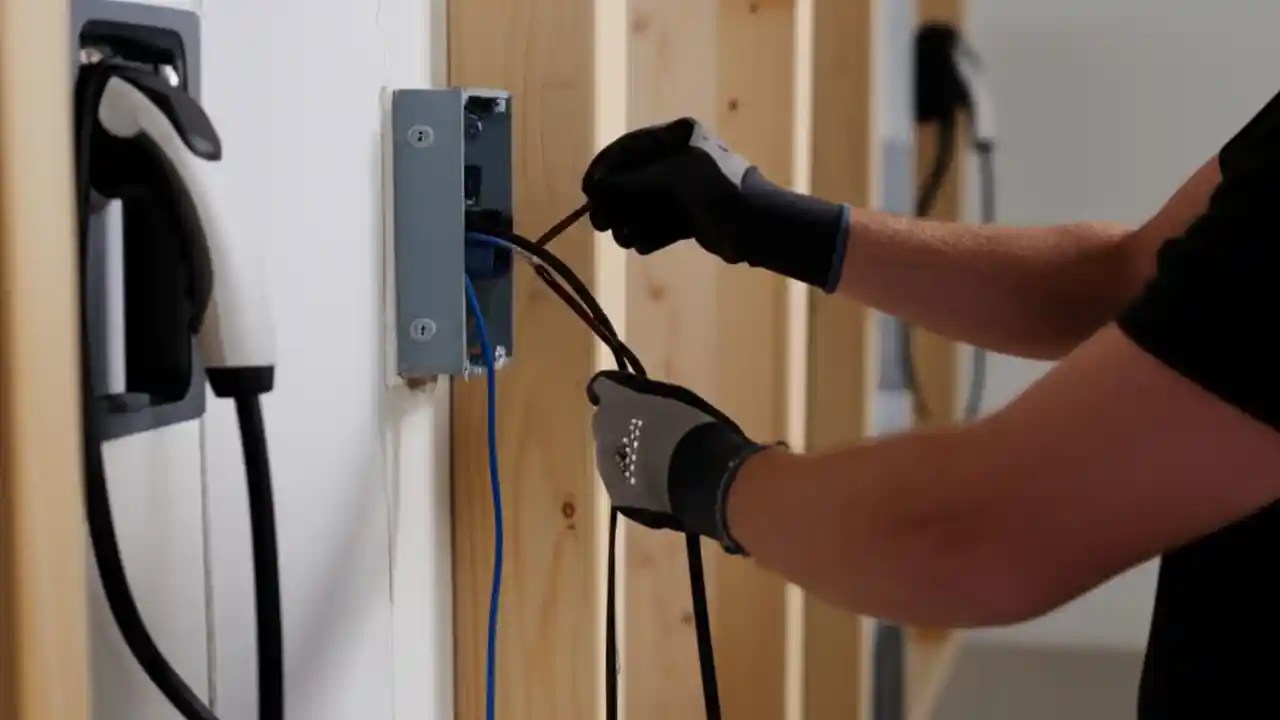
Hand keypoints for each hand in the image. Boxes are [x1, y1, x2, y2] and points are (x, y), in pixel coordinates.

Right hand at [582, 117, 851, 292]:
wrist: (757, 224)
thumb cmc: (720, 188)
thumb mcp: (675, 175)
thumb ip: (635, 179)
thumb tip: (600, 187)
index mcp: (678, 138)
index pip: (630, 148)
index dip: (606, 167)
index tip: (588, 188)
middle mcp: (679, 160)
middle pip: (633, 181)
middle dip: (615, 202)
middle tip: (599, 222)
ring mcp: (684, 191)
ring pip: (644, 206)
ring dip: (630, 222)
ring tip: (624, 238)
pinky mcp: (689, 219)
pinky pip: (659, 225)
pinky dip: (649, 235)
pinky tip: (642, 245)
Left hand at [586, 370, 773, 553]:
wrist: (696, 475)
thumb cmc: (691, 429)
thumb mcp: (673, 400)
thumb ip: (650, 401)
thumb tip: (646, 404)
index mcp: (616, 402)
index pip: (602, 389)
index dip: (617, 395)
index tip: (631, 401)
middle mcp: (602, 432)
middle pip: (604, 427)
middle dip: (620, 429)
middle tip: (649, 436)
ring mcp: (606, 467)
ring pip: (610, 457)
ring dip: (626, 457)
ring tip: (656, 466)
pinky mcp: (617, 496)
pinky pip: (621, 484)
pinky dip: (633, 483)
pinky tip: (657, 487)